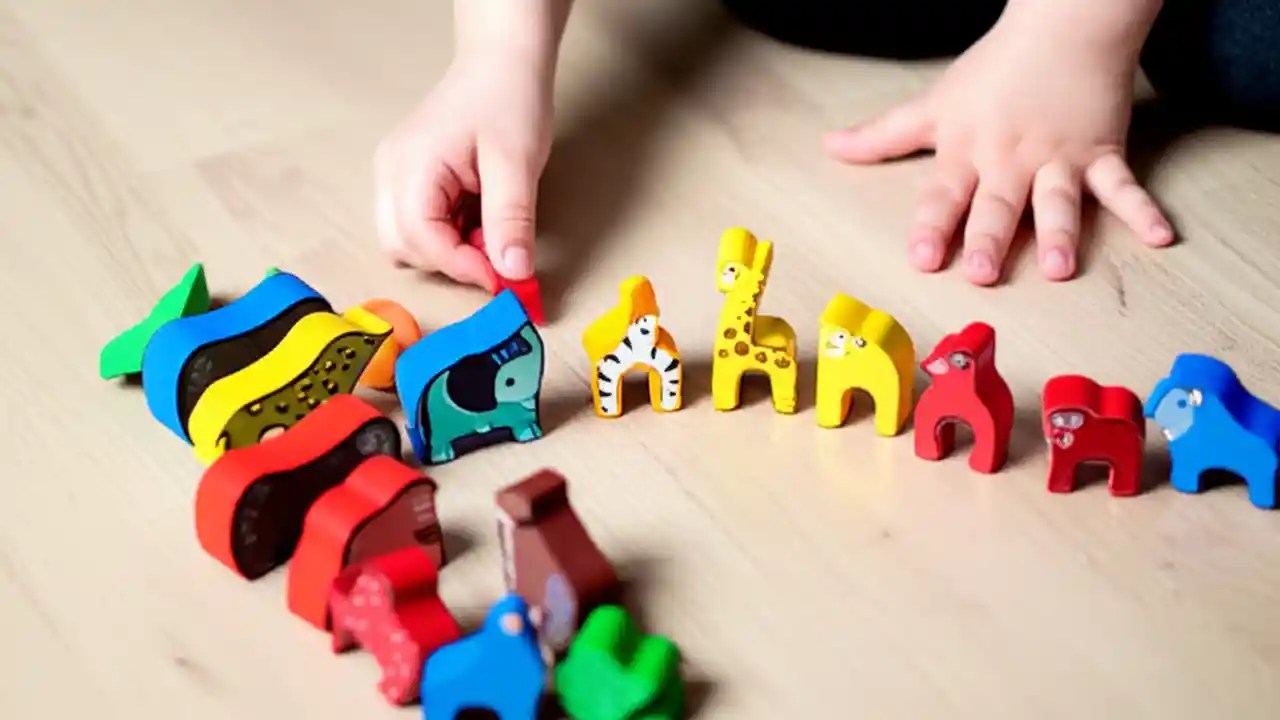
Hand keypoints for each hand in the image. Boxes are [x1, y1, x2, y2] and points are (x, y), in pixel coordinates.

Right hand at [374, 18, 557, 288]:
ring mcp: (398, 175)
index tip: (502, 277)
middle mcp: (392, 173)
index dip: (461, 266)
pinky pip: (422, 224)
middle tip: (497, 254)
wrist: (503, 61)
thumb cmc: (507, 98)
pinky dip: (452, 234)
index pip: (420, 239)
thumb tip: (513, 273)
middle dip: (451, 261)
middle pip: (404, 246)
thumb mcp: (516, 163)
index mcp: (410, 166)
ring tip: (491, 228)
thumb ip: (510, 220)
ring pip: (410, 240)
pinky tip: (482, 216)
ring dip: (451, 250)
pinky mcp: (413, 179)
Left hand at [825, 0, 1172, 284]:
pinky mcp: (1103, 151)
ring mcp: (1060, 158)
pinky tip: (1162, 237)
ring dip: (1060, 233)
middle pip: (997, 204)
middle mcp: (1011, 160)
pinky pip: (1124, 184)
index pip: (943, 194)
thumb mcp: (933, 104)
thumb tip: (829, 146)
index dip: (931, 226)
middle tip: (981, 275)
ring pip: (1058, 200)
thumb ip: (882, 136)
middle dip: (988, 238)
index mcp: (968, 152)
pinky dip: (1143, 209)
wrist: (1063, 25)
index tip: (921, 258)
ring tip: (1058, 269)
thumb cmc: (994, 72)